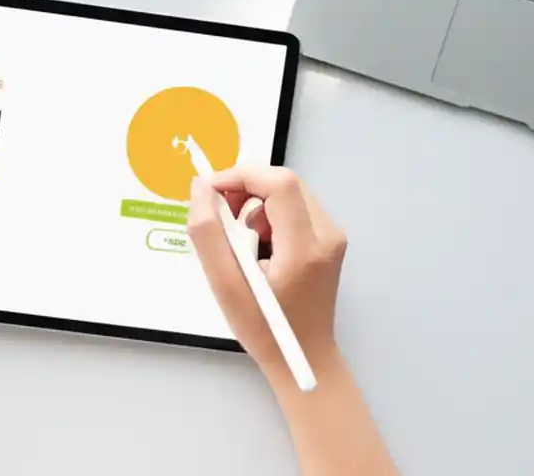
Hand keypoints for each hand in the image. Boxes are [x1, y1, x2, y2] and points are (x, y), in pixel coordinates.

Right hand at [187, 167, 347, 377]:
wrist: (304, 358)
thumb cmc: (264, 331)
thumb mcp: (225, 287)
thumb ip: (208, 235)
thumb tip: (200, 188)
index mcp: (304, 248)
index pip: (279, 184)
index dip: (240, 177)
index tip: (210, 193)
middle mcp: (327, 235)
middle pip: (284, 184)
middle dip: (246, 189)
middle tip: (220, 218)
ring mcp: (333, 237)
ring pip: (288, 193)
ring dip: (256, 205)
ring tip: (240, 242)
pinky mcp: (329, 241)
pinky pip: (295, 208)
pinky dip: (269, 216)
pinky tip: (258, 248)